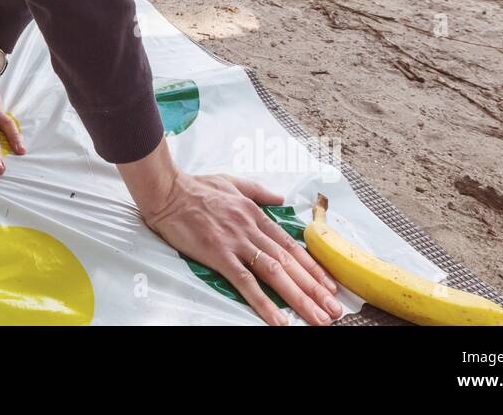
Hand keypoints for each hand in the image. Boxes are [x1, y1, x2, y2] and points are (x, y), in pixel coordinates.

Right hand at [119, 141, 342, 326]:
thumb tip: (281, 198)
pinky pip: (245, 282)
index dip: (313, 267)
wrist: (167, 190)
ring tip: (318, 319)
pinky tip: (278, 320)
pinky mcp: (219, 254)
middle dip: (315, 289)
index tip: (330, 286)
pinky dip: (264, 302)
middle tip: (335, 311)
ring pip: (275, 273)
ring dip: (299, 298)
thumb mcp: (233, 182)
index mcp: (256, 214)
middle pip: (290, 263)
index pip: (291, 245)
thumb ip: (259, 191)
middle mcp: (252, 229)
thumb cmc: (196, 187)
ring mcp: (236, 242)